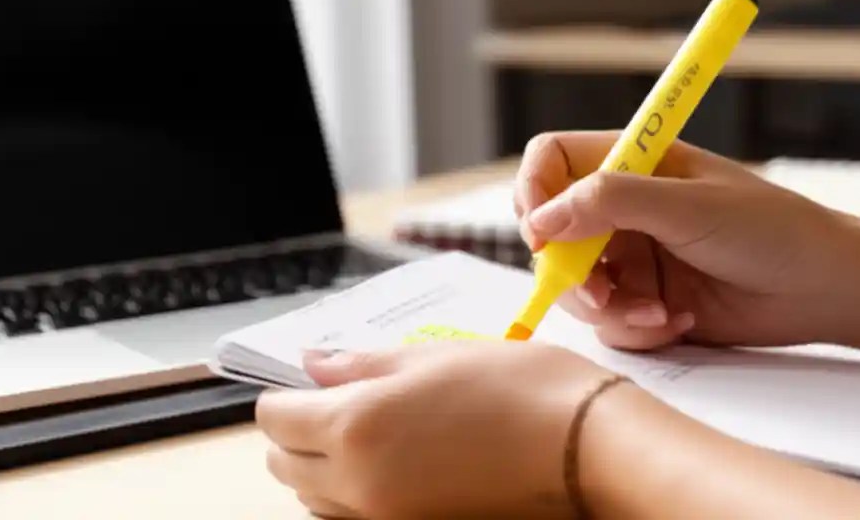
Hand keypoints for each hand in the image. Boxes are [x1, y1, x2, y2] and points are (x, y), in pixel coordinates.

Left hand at [256, 341, 620, 518]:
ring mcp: (385, 517)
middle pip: (283, 464)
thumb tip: (313, 364)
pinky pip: (352, 518)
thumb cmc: (520, 389)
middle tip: (333, 401)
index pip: (274, 418)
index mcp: (355, 425)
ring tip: (365, 433)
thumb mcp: (434, 356)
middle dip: (294, 432)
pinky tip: (389, 465)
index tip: (306, 381)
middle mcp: (358, 482)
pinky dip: (351, 495)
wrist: (585, 447)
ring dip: (318, 467)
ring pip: (313, 499)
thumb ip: (362, 364)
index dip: (284, 393)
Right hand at [516, 131, 854, 348]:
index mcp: (633, 163)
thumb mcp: (688, 206)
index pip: (552, 161)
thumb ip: (611, 203)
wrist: (824, 289)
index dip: (534, 193)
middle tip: (600, 294)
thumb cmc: (772, 230)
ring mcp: (634, 255)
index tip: (540, 234)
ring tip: (658, 314)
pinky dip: (637, 328)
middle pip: (552, 235)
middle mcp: (625, 207)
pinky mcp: (647, 299)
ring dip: (610, 308)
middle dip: (570, 271)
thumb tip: (540, 219)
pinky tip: (680, 320)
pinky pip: (611, 322)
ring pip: (577, 287)